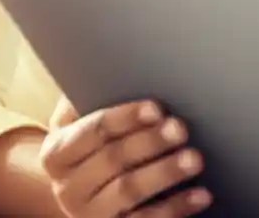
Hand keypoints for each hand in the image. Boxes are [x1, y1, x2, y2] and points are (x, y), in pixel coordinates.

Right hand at [39, 97, 211, 217]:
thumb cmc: (95, 147)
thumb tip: (118, 57)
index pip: (92, 131)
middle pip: (112, 160)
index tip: (156, 107)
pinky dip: (176, 208)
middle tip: (182, 128)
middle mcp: (68, 186)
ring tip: (195, 158)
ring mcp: (90, 214)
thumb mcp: (82, 123)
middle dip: (149, 142)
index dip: (125, 117)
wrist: (85, 197)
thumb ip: (92, 95)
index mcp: (58, 152)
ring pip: (128, 192)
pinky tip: (201, 195)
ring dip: (164, 173)